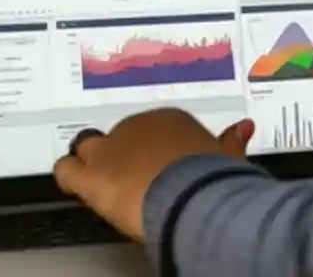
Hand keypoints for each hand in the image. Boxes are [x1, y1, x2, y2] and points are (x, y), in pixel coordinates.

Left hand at [53, 109, 254, 240]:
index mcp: (166, 121)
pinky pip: (67, 170)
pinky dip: (70, 176)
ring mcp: (108, 150)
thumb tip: (245, 128)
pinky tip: (78, 185)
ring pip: (85, 148)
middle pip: (117, 138)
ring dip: (88, 162)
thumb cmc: (209, 174)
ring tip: (96, 178)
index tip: (156, 166)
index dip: (149, 151)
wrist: (189, 192)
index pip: (149, 130)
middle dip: (120, 156)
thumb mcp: (224, 155)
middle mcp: (134, 128)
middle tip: (129, 177)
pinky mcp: (90, 176)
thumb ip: (230, 141)